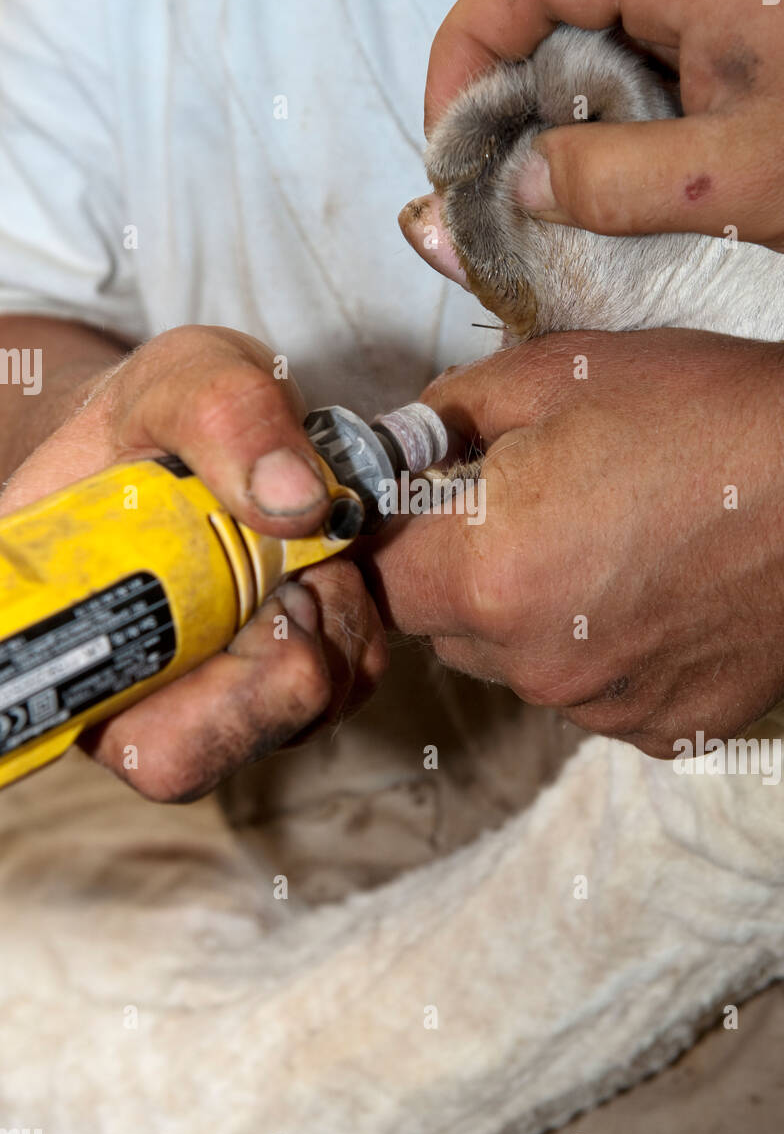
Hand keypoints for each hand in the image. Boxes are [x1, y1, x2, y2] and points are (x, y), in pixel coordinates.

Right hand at [0, 325, 386, 797]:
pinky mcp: (272, 685)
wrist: (179, 428)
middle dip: (287, 653)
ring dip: (329, 623)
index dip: (221, 700)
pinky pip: (346, 685)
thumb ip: (225, 416)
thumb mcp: (180, 378)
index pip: (143, 747)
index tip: (266, 597)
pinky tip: (319, 562)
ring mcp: (203, 699)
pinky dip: (355, 618)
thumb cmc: (151, 416)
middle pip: (216, 754)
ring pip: (298, 721)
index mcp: (77, 646)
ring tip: (297, 545)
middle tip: (294, 562)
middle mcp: (131, 695)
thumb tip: (295, 503)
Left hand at [369, 329, 783, 756]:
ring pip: (518, 665)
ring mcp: (604, 707)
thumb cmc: (709, 412)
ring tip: (608, 546)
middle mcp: (537, 663)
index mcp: (492, 574)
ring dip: (533, 617)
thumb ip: (441, 415)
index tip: (405, 512)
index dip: (382, 540)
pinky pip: (593, 692)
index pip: (376, 580)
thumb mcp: (555, 373)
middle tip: (526, 509)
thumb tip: (388, 447)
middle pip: (443, 628)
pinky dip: (604, 651)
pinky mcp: (664, 730)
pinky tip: (657, 593)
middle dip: (460, 573)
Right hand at [424, 0, 783, 260]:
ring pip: (603, 18)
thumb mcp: (739, 186)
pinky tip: (626, 159)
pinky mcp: (751, 1)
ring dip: (567, 100)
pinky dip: (618, 99)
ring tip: (567, 181)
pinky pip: (651, 36)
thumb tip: (520, 180)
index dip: (468, 48)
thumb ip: (613, 184)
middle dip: (514, 86)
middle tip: (504, 177)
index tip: (452, 134)